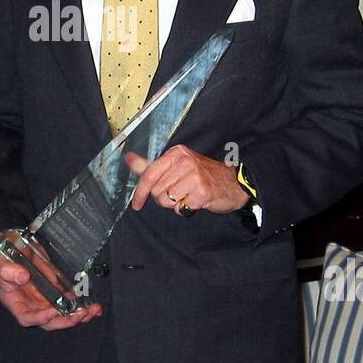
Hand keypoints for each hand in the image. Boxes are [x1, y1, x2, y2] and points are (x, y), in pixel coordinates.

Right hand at [0, 235, 101, 330]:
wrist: (14, 246)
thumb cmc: (3, 258)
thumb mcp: (0, 262)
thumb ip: (8, 270)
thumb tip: (23, 277)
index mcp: (16, 302)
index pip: (27, 318)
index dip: (40, 318)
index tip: (52, 312)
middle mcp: (32, 305)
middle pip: (50, 321)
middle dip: (66, 320)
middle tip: (80, 313)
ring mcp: (46, 299)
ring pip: (63, 314)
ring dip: (79, 315)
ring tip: (93, 310)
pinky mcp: (57, 291)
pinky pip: (70, 302)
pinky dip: (82, 305)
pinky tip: (93, 305)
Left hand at [127, 146, 249, 214]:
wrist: (234, 183)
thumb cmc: (202, 175)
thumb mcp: (176, 165)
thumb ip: (151, 165)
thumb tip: (128, 158)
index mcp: (177, 153)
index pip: (149, 174)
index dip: (140, 192)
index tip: (137, 204)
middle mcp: (185, 162)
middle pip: (156, 190)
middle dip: (162, 197)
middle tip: (177, 193)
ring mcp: (195, 176)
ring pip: (166, 200)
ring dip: (174, 204)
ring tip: (186, 196)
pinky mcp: (202, 192)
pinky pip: (180, 208)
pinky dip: (185, 209)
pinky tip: (194, 201)